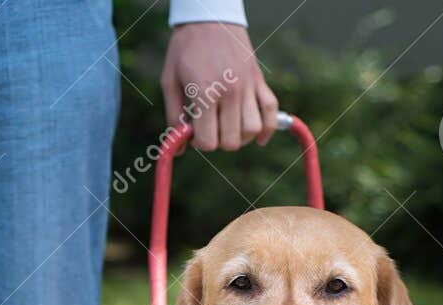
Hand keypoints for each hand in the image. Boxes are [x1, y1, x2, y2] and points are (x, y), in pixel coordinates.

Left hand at [161, 22, 277, 153]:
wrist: (210, 18)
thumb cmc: (185, 50)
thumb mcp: (169, 81)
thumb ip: (173, 116)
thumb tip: (181, 149)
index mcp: (205, 92)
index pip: (208, 142)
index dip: (198, 142)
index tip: (194, 131)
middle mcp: (230, 92)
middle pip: (231, 141)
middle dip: (218, 141)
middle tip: (209, 126)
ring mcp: (248, 86)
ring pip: (253, 130)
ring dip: (240, 136)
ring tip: (228, 127)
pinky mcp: (259, 80)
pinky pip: (273, 111)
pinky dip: (268, 128)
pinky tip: (259, 137)